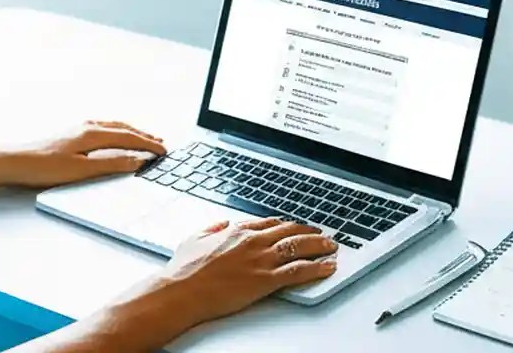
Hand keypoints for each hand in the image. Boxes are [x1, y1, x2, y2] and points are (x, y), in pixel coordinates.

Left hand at [2, 120, 167, 188]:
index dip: (149, 145)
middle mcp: (88, 126)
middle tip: (161, 143)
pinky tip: (115, 136)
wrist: (15, 161)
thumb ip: (112, 164)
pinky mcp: (72, 132)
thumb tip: (137, 160)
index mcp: (93, 133)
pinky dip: (118, 131)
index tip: (164, 151)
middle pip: (124, 128)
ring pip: (114, 126)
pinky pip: (104, 128)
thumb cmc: (45, 167)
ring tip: (144, 138)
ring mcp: (79, 127)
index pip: (130, 137)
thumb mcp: (82, 170)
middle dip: (144, 135)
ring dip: (132, 132)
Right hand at [38, 218, 338, 351]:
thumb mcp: (193, 239)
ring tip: (332, 247)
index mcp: (236, 230)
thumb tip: (220, 224)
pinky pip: (298, 270)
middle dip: (309, 232)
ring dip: (319, 246)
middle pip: (289, 231)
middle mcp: (252, 240)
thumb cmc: (183, 270)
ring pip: (299, 247)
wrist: (180, 290)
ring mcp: (260, 259)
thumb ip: (210, 230)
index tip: (295, 225)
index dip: (286, 224)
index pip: (269, 223)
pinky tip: (328, 266)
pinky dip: (317, 267)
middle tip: (322, 233)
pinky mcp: (265, 279)